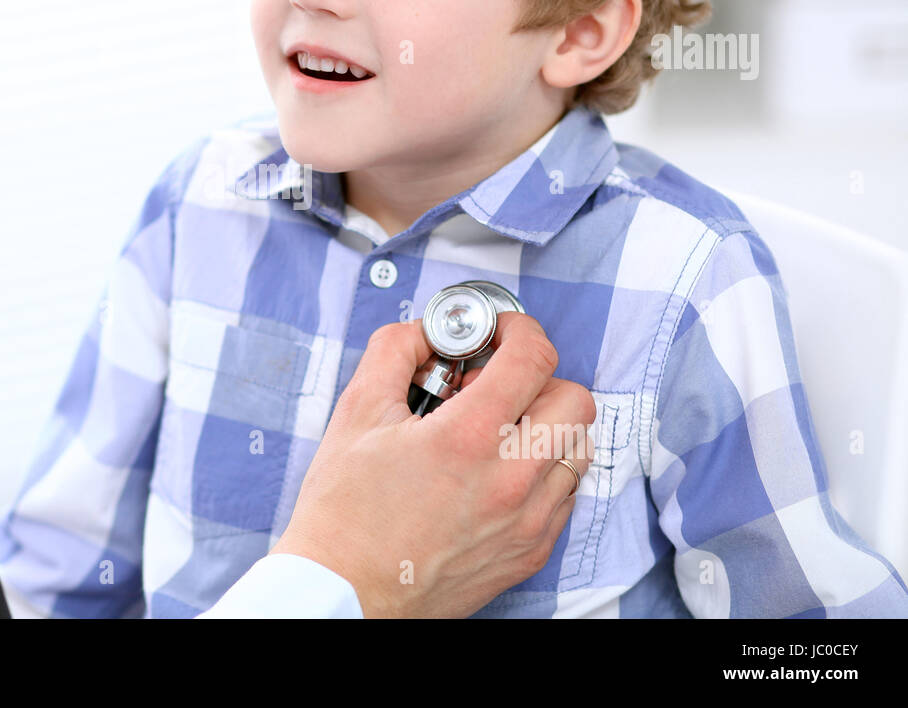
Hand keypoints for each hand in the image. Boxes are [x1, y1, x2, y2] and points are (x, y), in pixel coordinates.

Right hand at [270, 313, 595, 617]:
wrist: (344, 592)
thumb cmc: (344, 513)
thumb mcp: (356, 412)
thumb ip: (395, 352)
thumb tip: (426, 332)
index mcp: (468, 439)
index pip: (532, 359)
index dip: (519, 329)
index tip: (500, 332)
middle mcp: (511, 482)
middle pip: (574, 399)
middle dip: (537, 377)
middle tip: (494, 384)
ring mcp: (528, 522)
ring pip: (579, 447)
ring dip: (546, 423)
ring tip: (496, 429)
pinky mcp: (531, 551)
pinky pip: (566, 493)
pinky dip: (543, 469)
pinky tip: (497, 470)